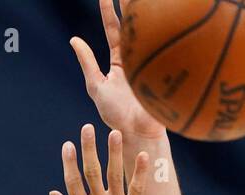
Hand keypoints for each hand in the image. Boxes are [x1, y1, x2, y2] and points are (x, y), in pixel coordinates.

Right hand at [49, 124, 149, 194]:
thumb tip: (54, 194)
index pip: (73, 182)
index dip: (69, 162)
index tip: (67, 144)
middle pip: (92, 172)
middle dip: (89, 148)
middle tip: (87, 128)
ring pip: (115, 176)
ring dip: (114, 153)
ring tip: (114, 132)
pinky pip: (138, 189)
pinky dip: (140, 172)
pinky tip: (142, 154)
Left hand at [71, 0, 165, 140]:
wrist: (138, 132)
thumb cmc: (115, 115)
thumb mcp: (96, 86)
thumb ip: (87, 63)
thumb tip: (73, 40)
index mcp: (120, 59)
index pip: (114, 28)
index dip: (109, 11)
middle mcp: (137, 56)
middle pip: (134, 23)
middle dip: (132, 4)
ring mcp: (153, 60)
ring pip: (151, 30)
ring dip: (149, 12)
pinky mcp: (165, 69)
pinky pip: (167, 46)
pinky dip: (168, 32)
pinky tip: (170, 16)